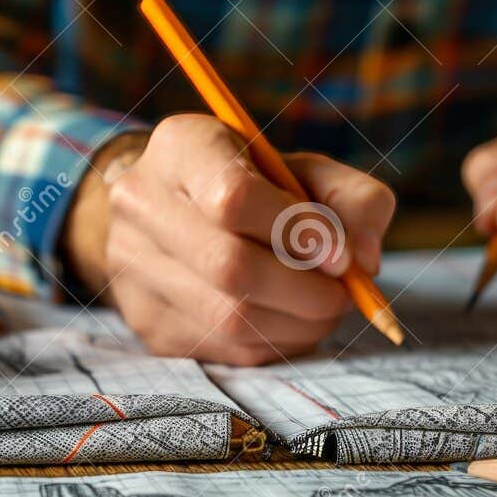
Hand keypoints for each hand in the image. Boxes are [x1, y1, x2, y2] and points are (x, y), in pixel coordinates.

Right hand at [65, 116, 395, 363]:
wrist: (173, 213)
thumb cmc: (253, 186)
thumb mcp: (304, 170)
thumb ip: (351, 200)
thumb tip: (362, 261)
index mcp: (181, 147)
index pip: (234, 198)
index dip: (298, 233)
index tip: (342, 256)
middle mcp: (141, 204)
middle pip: (230, 267)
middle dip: (304, 291)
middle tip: (341, 295)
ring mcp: (133, 267)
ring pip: (228, 319)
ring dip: (295, 324)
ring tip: (321, 308)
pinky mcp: (146, 321)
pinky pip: (224, 350)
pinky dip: (274, 343)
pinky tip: (288, 321)